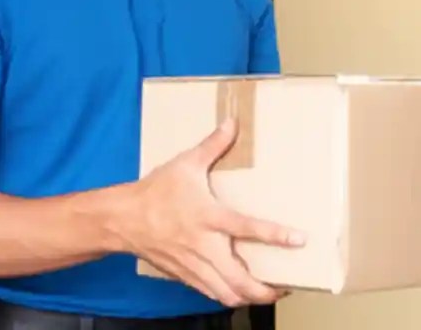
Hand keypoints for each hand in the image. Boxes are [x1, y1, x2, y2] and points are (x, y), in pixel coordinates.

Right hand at [120, 119, 305, 306]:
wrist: (121, 219)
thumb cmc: (155, 191)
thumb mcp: (185, 164)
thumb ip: (213, 145)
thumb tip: (232, 122)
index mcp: (208, 217)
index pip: (247, 228)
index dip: (275, 235)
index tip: (299, 240)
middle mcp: (203, 246)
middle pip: (239, 279)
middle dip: (265, 289)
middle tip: (287, 287)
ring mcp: (193, 265)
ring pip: (226, 293)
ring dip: (250, 297)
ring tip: (270, 293)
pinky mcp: (184, 275)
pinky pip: (210, 294)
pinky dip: (229, 296)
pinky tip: (240, 291)